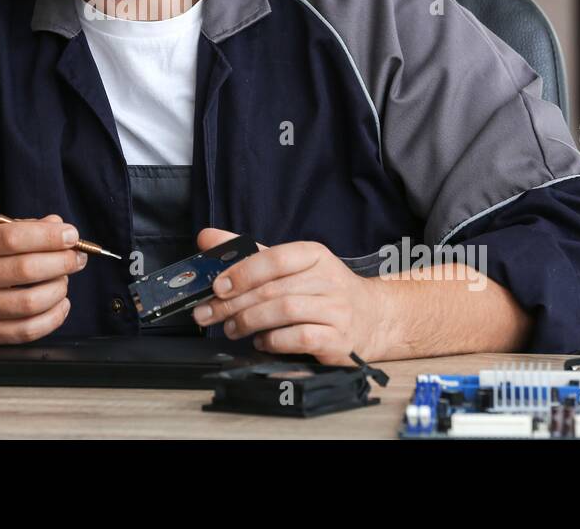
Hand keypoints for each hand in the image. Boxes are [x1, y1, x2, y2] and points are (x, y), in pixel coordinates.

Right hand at [0, 214, 85, 343]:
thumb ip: (18, 228)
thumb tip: (56, 225)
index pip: (12, 239)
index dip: (47, 236)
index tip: (70, 234)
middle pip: (25, 270)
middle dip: (61, 261)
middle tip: (76, 256)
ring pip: (30, 302)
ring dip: (59, 288)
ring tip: (65, 278)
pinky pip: (27, 331)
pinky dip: (53, 317)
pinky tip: (60, 303)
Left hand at [190, 228, 387, 364]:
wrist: (372, 318)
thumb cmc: (322, 291)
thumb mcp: (289, 266)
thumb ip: (249, 254)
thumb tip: (206, 238)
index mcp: (314, 255)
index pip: (275, 258)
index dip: (243, 271)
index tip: (216, 286)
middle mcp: (329, 279)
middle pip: (273, 289)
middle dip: (233, 303)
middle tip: (209, 314)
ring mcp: (337, 310)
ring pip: (284, 312)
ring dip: (250, 321)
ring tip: (232, 329)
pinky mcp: (339, 339)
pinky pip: (300, 338)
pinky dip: (274, 341)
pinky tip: (262, 341)